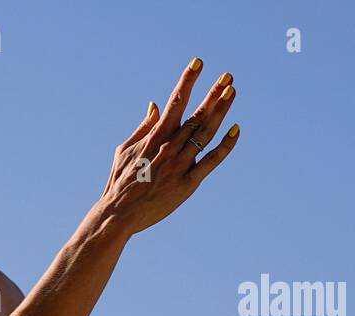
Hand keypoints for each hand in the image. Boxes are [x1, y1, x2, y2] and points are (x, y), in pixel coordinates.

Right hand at [99, 58, 238, 235]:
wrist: (118, 214)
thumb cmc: (119, 182)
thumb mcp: (124, 150)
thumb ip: (143, 127)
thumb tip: (155, 105)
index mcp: (154, 137)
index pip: (174, 103)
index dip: (187, 81)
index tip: (198, 63)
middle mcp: (169, 147)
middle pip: (196, 115)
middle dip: (212, 94)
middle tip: (228, 76)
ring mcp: (179, 165)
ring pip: (205, 133)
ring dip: (220, 111)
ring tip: (232, 92)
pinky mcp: (188, 184)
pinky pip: (211, 161)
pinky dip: (225, 145)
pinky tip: (236, 129)